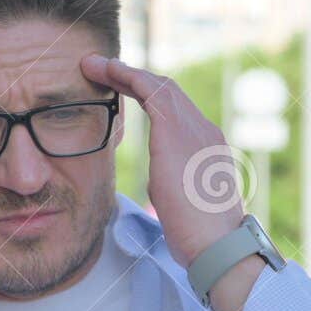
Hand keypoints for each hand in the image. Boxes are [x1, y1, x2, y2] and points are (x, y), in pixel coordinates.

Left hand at [80, 54, 243, 266]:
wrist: (216, 244)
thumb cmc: (199, 236)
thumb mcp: (185, 202)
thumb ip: (174, 181)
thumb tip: (163, 183)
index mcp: (206, 146)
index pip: (176, 110)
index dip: (148, 95)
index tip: (124, 91)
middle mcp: (204, 130)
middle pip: (166, 91)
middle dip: (132, 77)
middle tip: (102, 70)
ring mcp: (193, 128)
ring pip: (157, 85)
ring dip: (124, 72)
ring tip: (95, 65)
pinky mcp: (175, 132)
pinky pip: (149, 91)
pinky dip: (127, 77)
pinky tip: (108, 71)